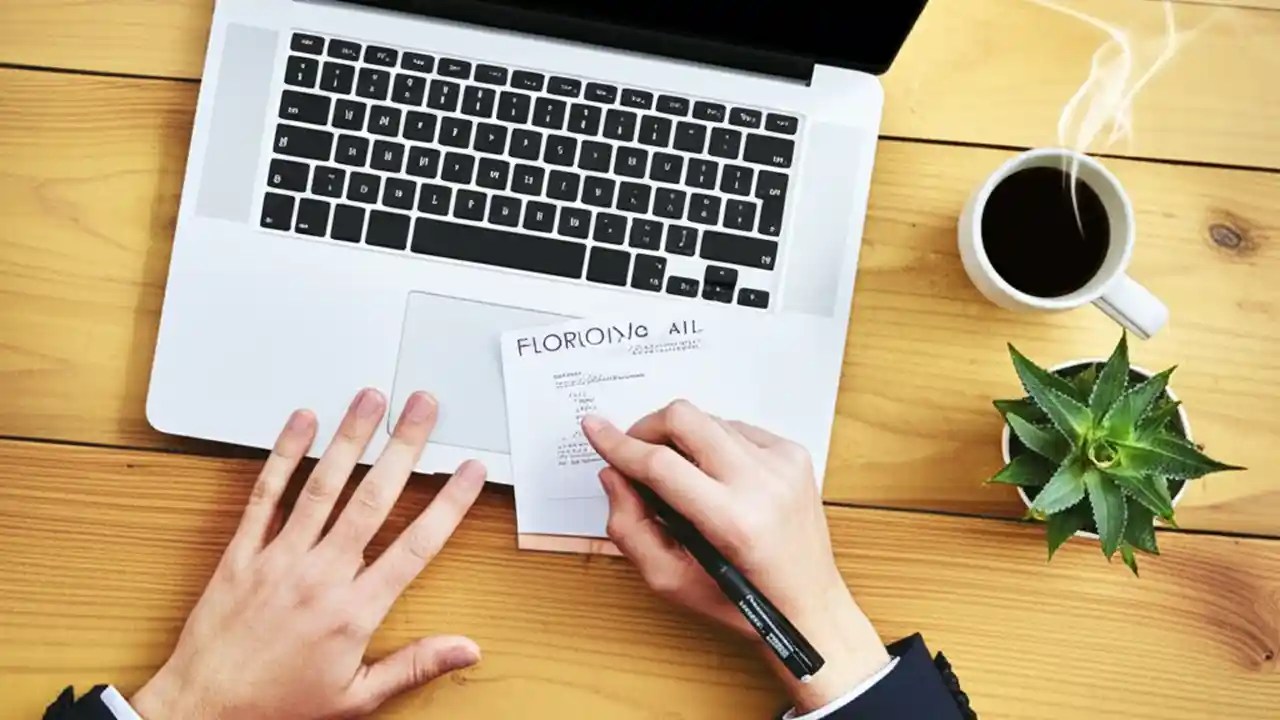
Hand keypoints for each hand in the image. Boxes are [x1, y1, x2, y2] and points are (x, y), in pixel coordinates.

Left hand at [131, 389, 487, 718]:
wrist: (204, 710)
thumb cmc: (277, 705)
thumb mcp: (357, 697)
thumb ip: (415, 665)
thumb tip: (467, 649)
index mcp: (355, 611)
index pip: (415, 546)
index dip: (448, 504)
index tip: (470, 472)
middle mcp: (321, 576)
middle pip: (373, 499)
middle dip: (404, 447)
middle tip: (423, 407)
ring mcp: (280, 559)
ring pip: (323, 486)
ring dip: (350, 438)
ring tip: (371, 398)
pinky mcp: (243, 553)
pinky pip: (266, 495)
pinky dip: (284, 456)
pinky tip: (302, 423)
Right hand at [582, 401, 889, 712]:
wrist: (809, 604)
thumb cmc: (742, 601)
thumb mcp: (672, 581)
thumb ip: (631, 528)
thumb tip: (613, 476)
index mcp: (733, 521)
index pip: (661, 464)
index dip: (619, 445)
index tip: (595, 430)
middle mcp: (763, 483)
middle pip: (685, 418)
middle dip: (647, 429)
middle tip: (635, 455)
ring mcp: (783, 463)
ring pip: (709, 419)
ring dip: (682, 440)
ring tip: (681, 478)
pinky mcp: (794, 454)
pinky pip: (736, 428)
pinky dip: (713, 444)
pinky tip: (714, 476)